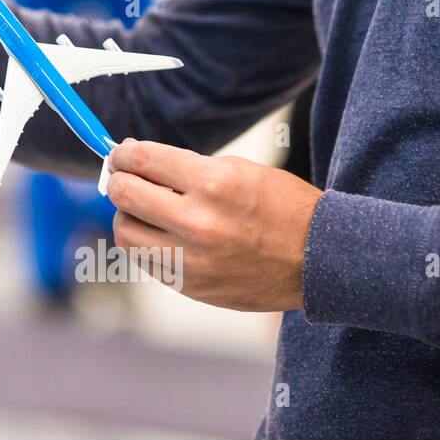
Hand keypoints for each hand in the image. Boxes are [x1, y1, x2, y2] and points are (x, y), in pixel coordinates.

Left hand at [106, 139, 322, 311]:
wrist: (320, 260)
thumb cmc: (280, 207)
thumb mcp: (238, 170)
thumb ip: (183, 166)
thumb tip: (132, 156)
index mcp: (214, 183)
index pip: (141, 160)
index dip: (123, 154)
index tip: (121, 154)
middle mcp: (198, 222)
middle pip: (123, 194)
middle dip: (119, 181)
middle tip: (125, 178)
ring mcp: (192, 259)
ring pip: (124, 232)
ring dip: (127, 215)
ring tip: (145, 210)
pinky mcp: (190, 285)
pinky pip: (144, 260)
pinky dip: (145, 243)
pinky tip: (162, 234)